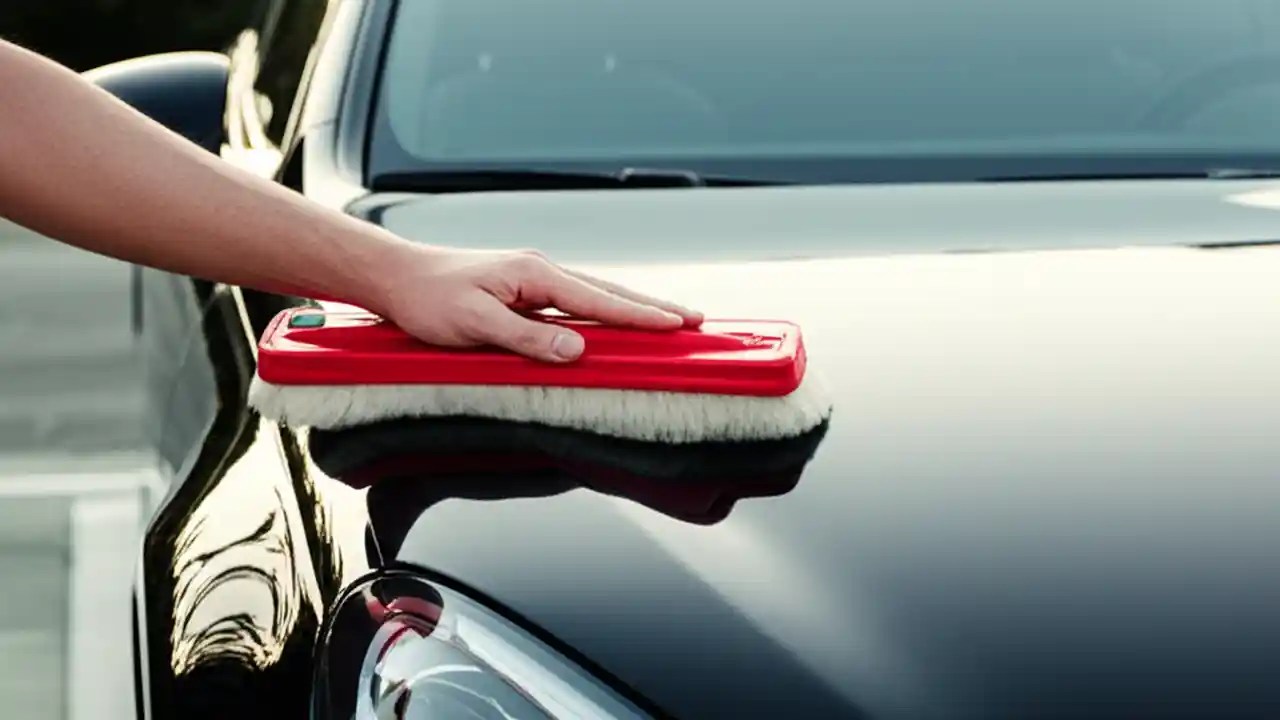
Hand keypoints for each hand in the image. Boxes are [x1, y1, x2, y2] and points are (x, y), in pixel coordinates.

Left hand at [377, 247, 702, 362]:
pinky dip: (604, 311)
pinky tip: (614, 321)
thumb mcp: (474, 324)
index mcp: (534, 275)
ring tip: (668, 320)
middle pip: (608, 292)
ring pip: (595, 294)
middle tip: (694, 320)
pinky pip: (575, 302)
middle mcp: (540, 272)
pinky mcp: (524, 291)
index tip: (677, 325)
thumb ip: (526, 338)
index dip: (640, 315)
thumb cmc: (430, 300)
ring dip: (632, 308)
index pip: (599, 299)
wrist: (397, 278)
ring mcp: (533, 280)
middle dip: (652, 307)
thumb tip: (577, 351)